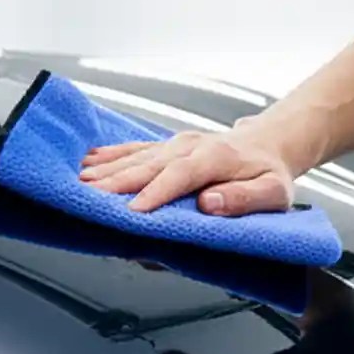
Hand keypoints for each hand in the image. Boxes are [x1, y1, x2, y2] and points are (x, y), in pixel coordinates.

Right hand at [79, 109, 323, 214]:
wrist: (268, 143)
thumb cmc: (269, 173)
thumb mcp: (273, 192)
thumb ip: (244, 198)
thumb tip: (210, 203)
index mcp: (216, 157)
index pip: (181, 175)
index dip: (156, 192)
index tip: (133, 211)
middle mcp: (190, 146)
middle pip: (150, 164)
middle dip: (118, 181)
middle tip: (90, 195)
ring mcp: (176, 143)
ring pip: (137, 156)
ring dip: (107, 168)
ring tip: (81, 180)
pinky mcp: (167, 146)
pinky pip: (135, 148)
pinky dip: (111, 154)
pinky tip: (89, 160)